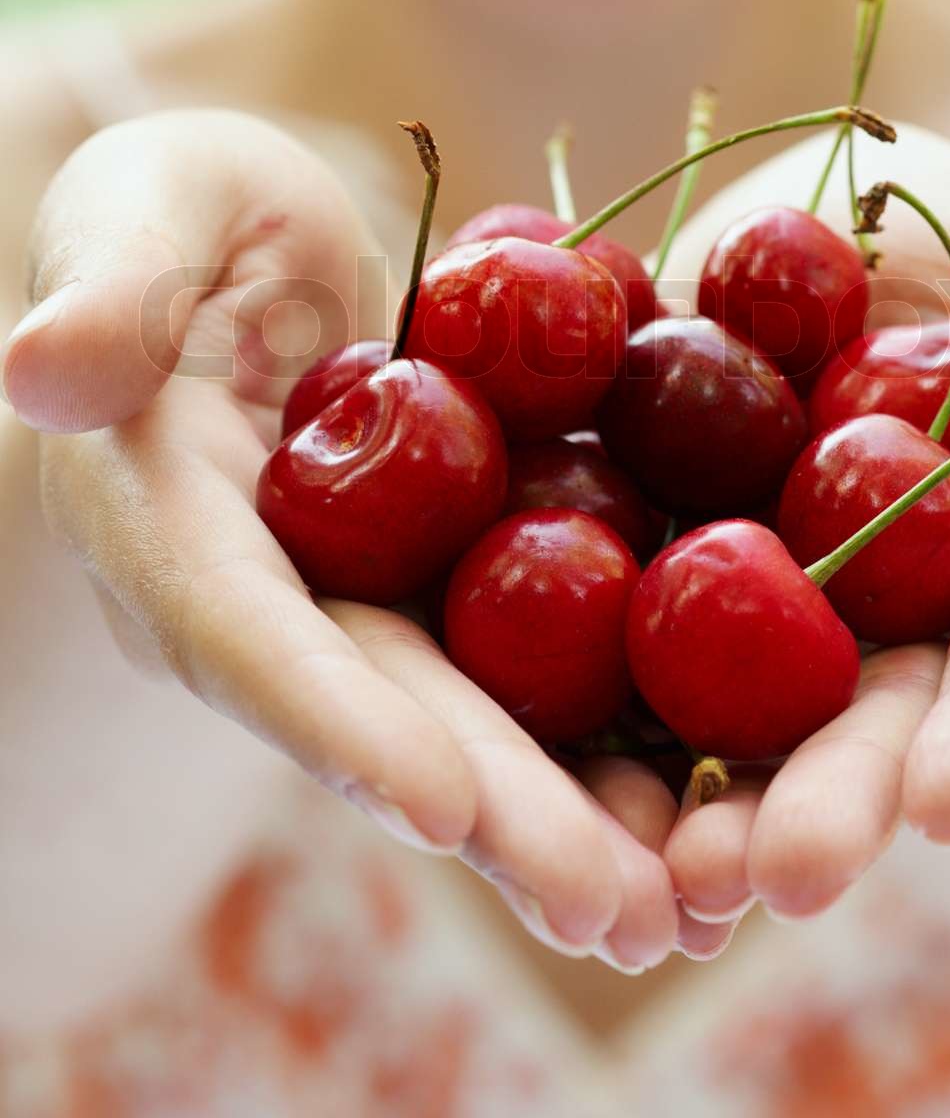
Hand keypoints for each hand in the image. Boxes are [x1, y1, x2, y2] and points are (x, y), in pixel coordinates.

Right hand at [3, 110, 680, 971]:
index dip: (332, 720)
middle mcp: (270, 598)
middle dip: (495, 817)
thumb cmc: (188, 212)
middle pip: (381, 714)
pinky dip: (612, 724)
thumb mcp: (147, 207)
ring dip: (574, 814)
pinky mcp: (446, 576)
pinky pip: (529, 655)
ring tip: (685, 906)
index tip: (438, 804)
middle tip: (615, 913)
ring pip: (471, 715)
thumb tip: (45, 368)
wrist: (261, 252)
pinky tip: (712, 789)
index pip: (242, 633)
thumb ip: (111, 289)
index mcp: (171, 523)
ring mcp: (365, 599)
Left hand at [658, 122, 949, 925]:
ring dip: (710, 802)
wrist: (808, 212)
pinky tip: (562, 785)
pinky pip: (632, 644)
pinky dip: (603, 720)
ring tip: (664, 880)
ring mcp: (785, 597)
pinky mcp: (672, 564)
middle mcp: (909, 608)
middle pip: (881, 716)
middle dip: (835, 800)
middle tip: (777, 877)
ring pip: (754, 717)